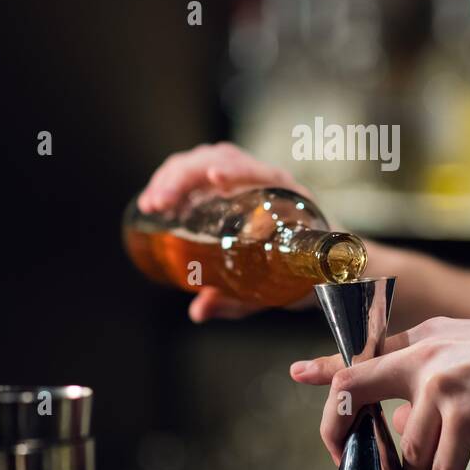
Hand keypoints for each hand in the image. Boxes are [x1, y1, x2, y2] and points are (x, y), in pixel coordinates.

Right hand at [137, 141, 317, 321]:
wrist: (318, 265)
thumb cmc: (300, 274)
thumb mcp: (269, 292)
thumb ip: (234, 299)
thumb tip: (198, 310)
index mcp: (287, 200)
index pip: (260, 172)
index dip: (236, 170)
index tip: (213, 178)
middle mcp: (266, 181)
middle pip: (223, 158)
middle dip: (184, 176)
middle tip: (158, 204)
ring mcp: (245, 179)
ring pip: (207, 159)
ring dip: (174, 176)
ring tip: (151, 203)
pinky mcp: (228, 185)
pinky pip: (200, 169)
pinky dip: (174, 178)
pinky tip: (157, 199)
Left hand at [290, 316, 469, 469]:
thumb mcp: (469, 354)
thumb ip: (429, 382)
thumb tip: (399, 422)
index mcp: (424, 339)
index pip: (363, 351)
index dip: (327, 366)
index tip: (298, 373)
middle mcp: (425, 356)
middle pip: (355, 388)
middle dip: (338, 429)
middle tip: (343, 462)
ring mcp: (444, 383)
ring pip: (405, 448)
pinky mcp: (468, 414)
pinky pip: (439, 469)